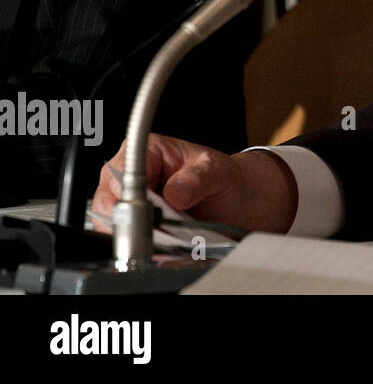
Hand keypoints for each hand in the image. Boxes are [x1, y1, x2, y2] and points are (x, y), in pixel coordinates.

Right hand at [92, 133, 297, 234]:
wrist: (234, 199)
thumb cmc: (222, 179)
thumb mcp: (218, 172)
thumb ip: (197, 179)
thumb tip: (175, 192)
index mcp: (147, 151)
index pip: (121, 176)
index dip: (132, 199)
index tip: (152, 215)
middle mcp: (131, 176)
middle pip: (111, 206)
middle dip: (136, 224)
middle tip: (165, 231)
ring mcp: (129, 203)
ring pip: (115, 229)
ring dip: (142, 238)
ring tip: (172, 237)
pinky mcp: (133, 226)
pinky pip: (127, 243)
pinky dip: (147, 249)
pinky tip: (167, 246)